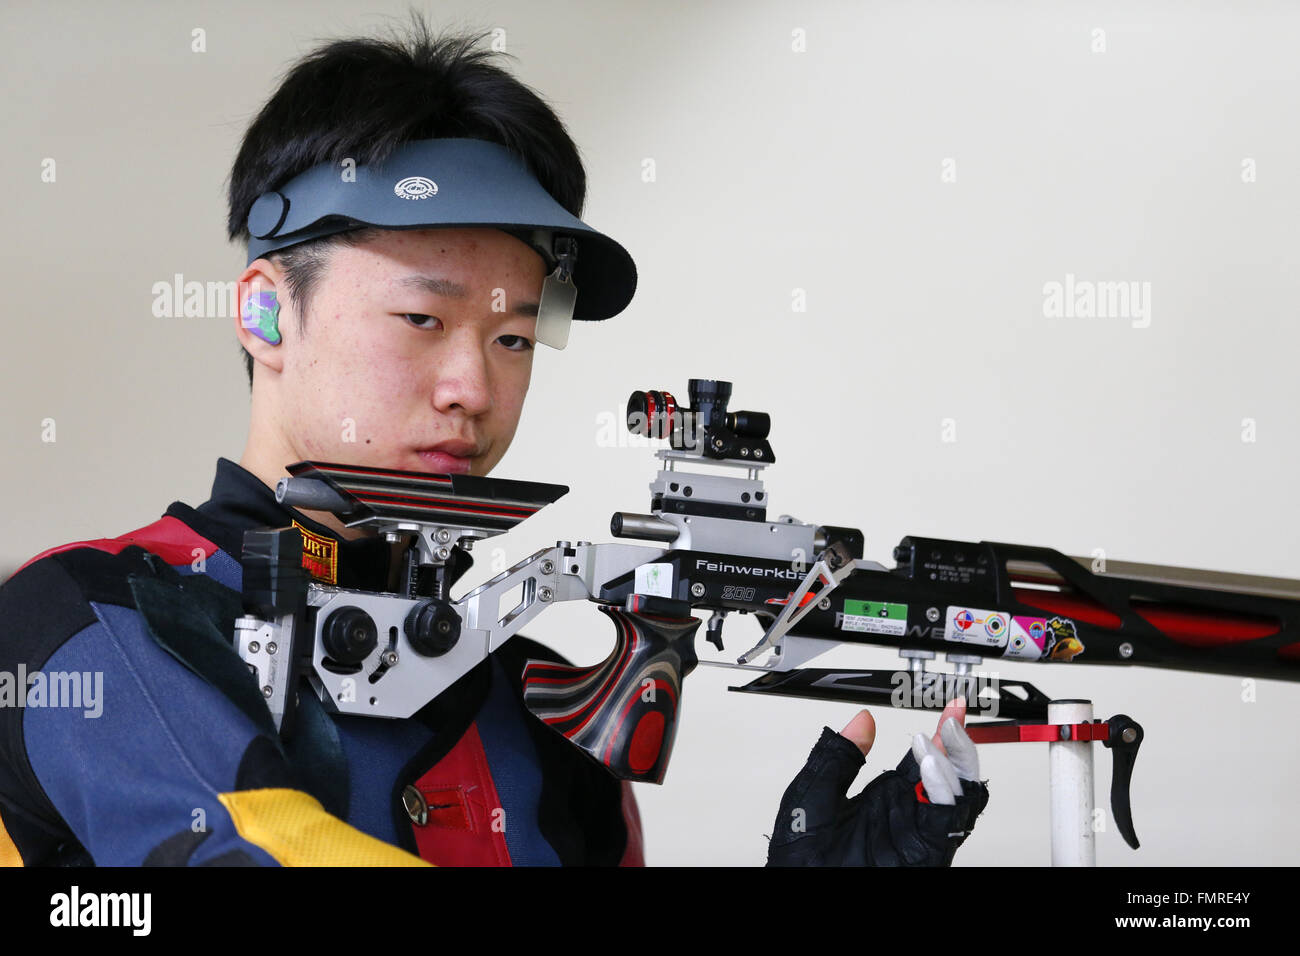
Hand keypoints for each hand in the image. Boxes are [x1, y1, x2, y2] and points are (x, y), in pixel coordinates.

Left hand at [766, 699, 989, 865]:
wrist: (798, 888)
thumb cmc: (799, 859)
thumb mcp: (812, 793)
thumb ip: (838, 757)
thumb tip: (861, 719)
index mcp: (883, 797)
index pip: (923, 759)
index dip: (940, 732)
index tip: (951, 707)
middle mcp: (906, 816)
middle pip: (949, 777)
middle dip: (958, 746)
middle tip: (953, 718)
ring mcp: (916, 838)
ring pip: (957, 800)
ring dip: (953, 767)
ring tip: (935, 741)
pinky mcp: (921, 857)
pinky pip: (945, 826)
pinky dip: (943, 795)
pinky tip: (928, 771)